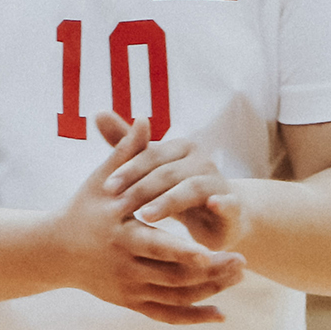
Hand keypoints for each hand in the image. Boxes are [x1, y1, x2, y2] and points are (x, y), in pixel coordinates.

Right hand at [50, 113, 244, 324]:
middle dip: (209, 271)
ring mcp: (127, 288)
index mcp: (118, 235)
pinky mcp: (130, 303)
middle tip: (240, 262)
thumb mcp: (101, 180)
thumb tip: (145, 118)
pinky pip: (167, 315)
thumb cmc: (82, 209)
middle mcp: (122, 265)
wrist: (55, 251)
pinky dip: (194, 317)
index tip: (212, 248)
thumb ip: (126, 152)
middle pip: (172, 276)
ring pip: (175, 297)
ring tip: (238, 276)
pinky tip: (220, 314)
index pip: (156, 245)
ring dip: (210, 290)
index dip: (185, 250)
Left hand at [96, 111, 249, 252]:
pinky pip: (228, 202)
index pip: (150, 155)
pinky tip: (213, 205)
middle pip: (167, 172)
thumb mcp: (153, 170)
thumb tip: (97, 113)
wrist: (222, 216)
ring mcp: (218, 181)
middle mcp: (200, 159)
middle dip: (141, 188)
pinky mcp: (233, 205)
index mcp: (179, 148)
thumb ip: (127, 145)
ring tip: (147, 216)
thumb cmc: (178, 190)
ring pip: (191, 188)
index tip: (106, 187)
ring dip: (168, 201)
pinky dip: (222, 202)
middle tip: (120, 205)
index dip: (128, 170)